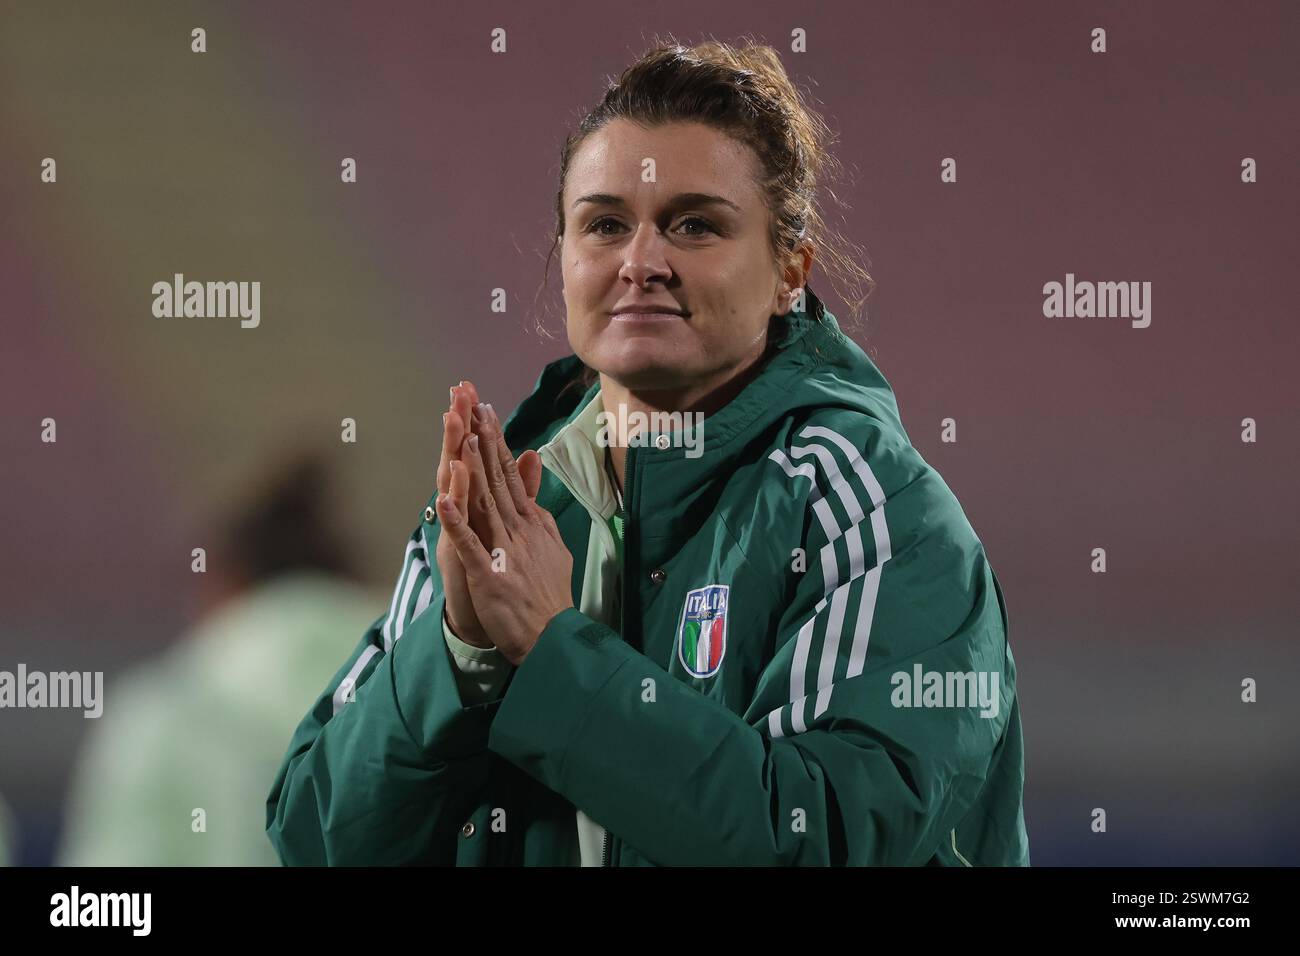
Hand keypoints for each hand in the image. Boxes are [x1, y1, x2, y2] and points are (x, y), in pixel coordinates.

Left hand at [436, 403, 573, 665]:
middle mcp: (518, 530)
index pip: (510, 473)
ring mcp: (503, 551)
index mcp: (530, 522)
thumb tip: (534, 477)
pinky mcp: (489, 575)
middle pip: (496, 477)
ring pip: (484, 502)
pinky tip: (445, 499)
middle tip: (472, 402)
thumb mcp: (551, 545)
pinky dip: (457, 522)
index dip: (496, 441)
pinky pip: (469, 545)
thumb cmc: (548, 594)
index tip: (484, 409)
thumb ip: (540, 510)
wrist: (551, 637)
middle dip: (483, 438)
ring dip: (473, 468)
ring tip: (462, 435)